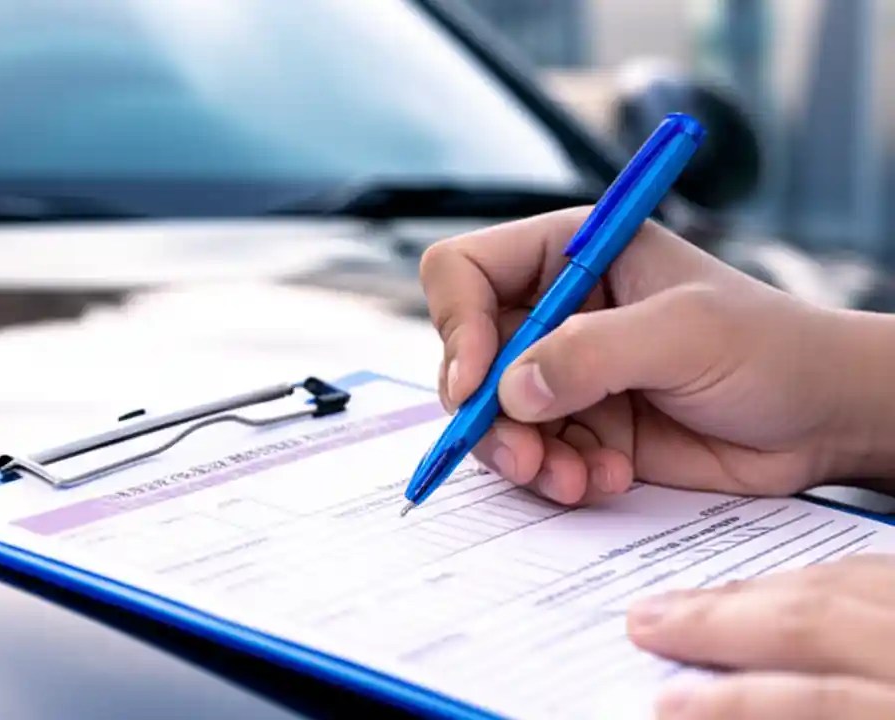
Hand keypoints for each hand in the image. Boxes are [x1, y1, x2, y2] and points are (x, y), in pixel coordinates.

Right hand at [419, 207, 866, 504]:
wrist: (825, 421)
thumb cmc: (774, 349)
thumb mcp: (685, 333)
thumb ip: (592, 352)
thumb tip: (512, 389)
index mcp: (570, 254)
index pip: (466, 271)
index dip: (458, 324)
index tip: (479, 381)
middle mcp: (556, 311)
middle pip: (469, 354)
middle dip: (486, 410)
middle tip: (522, 451)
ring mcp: (566, 373)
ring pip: (492, 415)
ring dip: (523, 454)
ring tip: (573, 477)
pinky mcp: (581, 428)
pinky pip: (533, 455)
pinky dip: (558, 476)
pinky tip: (607, 478)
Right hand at [627, 554, 894, 718]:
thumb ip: (814, 714)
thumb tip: (720, 706)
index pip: (823, 700)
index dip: (737, 702)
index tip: (666, 702)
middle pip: (813, 620)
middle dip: (716, 622)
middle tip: (644, 622)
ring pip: (839, 581)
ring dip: (754, 591)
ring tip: (688, 602)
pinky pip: (875, 567)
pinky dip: (816, 576)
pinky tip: (778, 585)